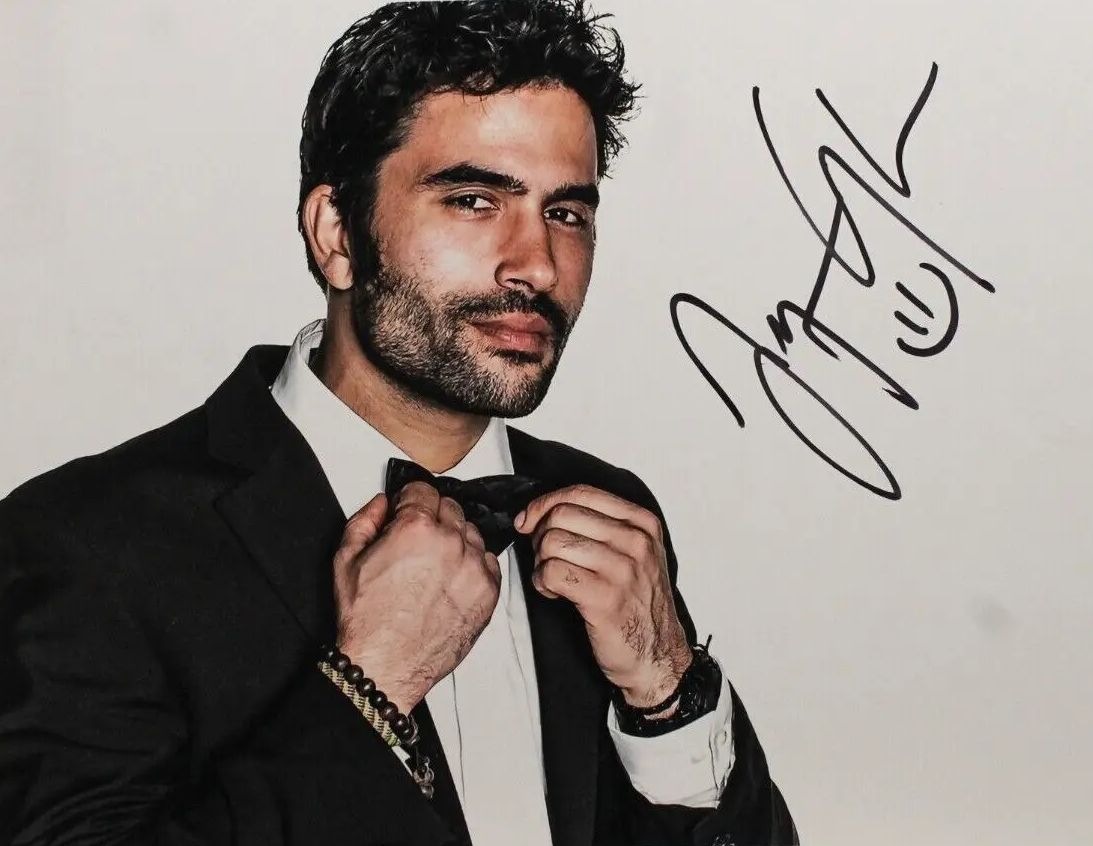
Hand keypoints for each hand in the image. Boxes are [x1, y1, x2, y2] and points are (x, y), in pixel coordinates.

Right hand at [332, 481, 501, 712]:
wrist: (386, 664)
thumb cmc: (367, 619)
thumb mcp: (346, 560)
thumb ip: (365, 519)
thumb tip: (382, 503)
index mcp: (416, 528)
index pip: (424, 489)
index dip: (410, 500)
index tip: (406, 512)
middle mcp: (450, 542)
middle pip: (450, 508)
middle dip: (433, 518)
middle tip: (417, 542)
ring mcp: (473, 566)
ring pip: (471, 533)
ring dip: (455, 540)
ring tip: (434, 565)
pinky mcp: (488, 591)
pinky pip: (488, 561)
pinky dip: (472, 565)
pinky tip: (451, 580)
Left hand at [515, 484, 692, 707]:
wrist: (656, 654)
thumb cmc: (637, 603)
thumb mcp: (633, 552)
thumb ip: (599, 525)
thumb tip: (540, 512)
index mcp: (642, 523)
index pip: (581, 493)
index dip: (545, 504)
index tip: (529, 520)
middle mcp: (636, 542)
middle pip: (562, 515)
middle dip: (540, 535)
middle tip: (546, 558)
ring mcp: (623, 570)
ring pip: (553, 542)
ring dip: (541, 562)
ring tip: (554, 579)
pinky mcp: (605, 599)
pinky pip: (552, 573)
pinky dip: (542, 583)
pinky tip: (555, 593)